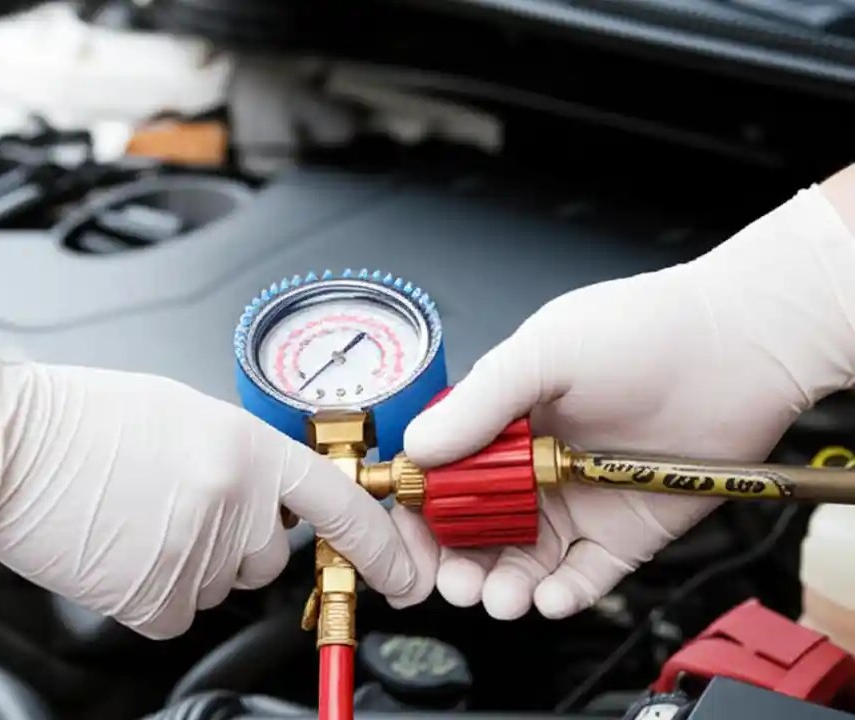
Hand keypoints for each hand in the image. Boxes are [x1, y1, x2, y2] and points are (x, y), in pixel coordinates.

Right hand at [0, 343, 432, 638]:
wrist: (6, 445)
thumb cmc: (79, 418)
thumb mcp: (181, 413)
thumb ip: (237, 456)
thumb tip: (263, 493)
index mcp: (243, 448)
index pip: (336, 504)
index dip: (377, 544)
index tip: (404, 572)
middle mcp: (230, 505)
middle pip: (265, 557)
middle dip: (232, 542)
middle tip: (173, 507)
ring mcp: (194, 557)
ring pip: (217, 584)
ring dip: (186, 563)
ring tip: (133, 518)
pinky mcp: (153, 600)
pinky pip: (176, 613)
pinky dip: (151, 591)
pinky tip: (118, 549)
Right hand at [401, 185, 854, 620]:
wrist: (736, 350)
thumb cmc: (640, 331)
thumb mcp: (540, 352)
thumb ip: (478, 404)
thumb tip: (418, 447)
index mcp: (503, 423)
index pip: (444, 476)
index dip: (421, 508)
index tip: (406, 531)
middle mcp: (533, 468)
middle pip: (476, 530)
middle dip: (455, 562)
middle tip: (450, 580)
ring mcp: (576, 504)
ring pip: (522, 562)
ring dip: (500, 586)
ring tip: (496, 595)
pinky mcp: (624, 535)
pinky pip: (584, 578)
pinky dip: (560, 596)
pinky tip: (545, 596)